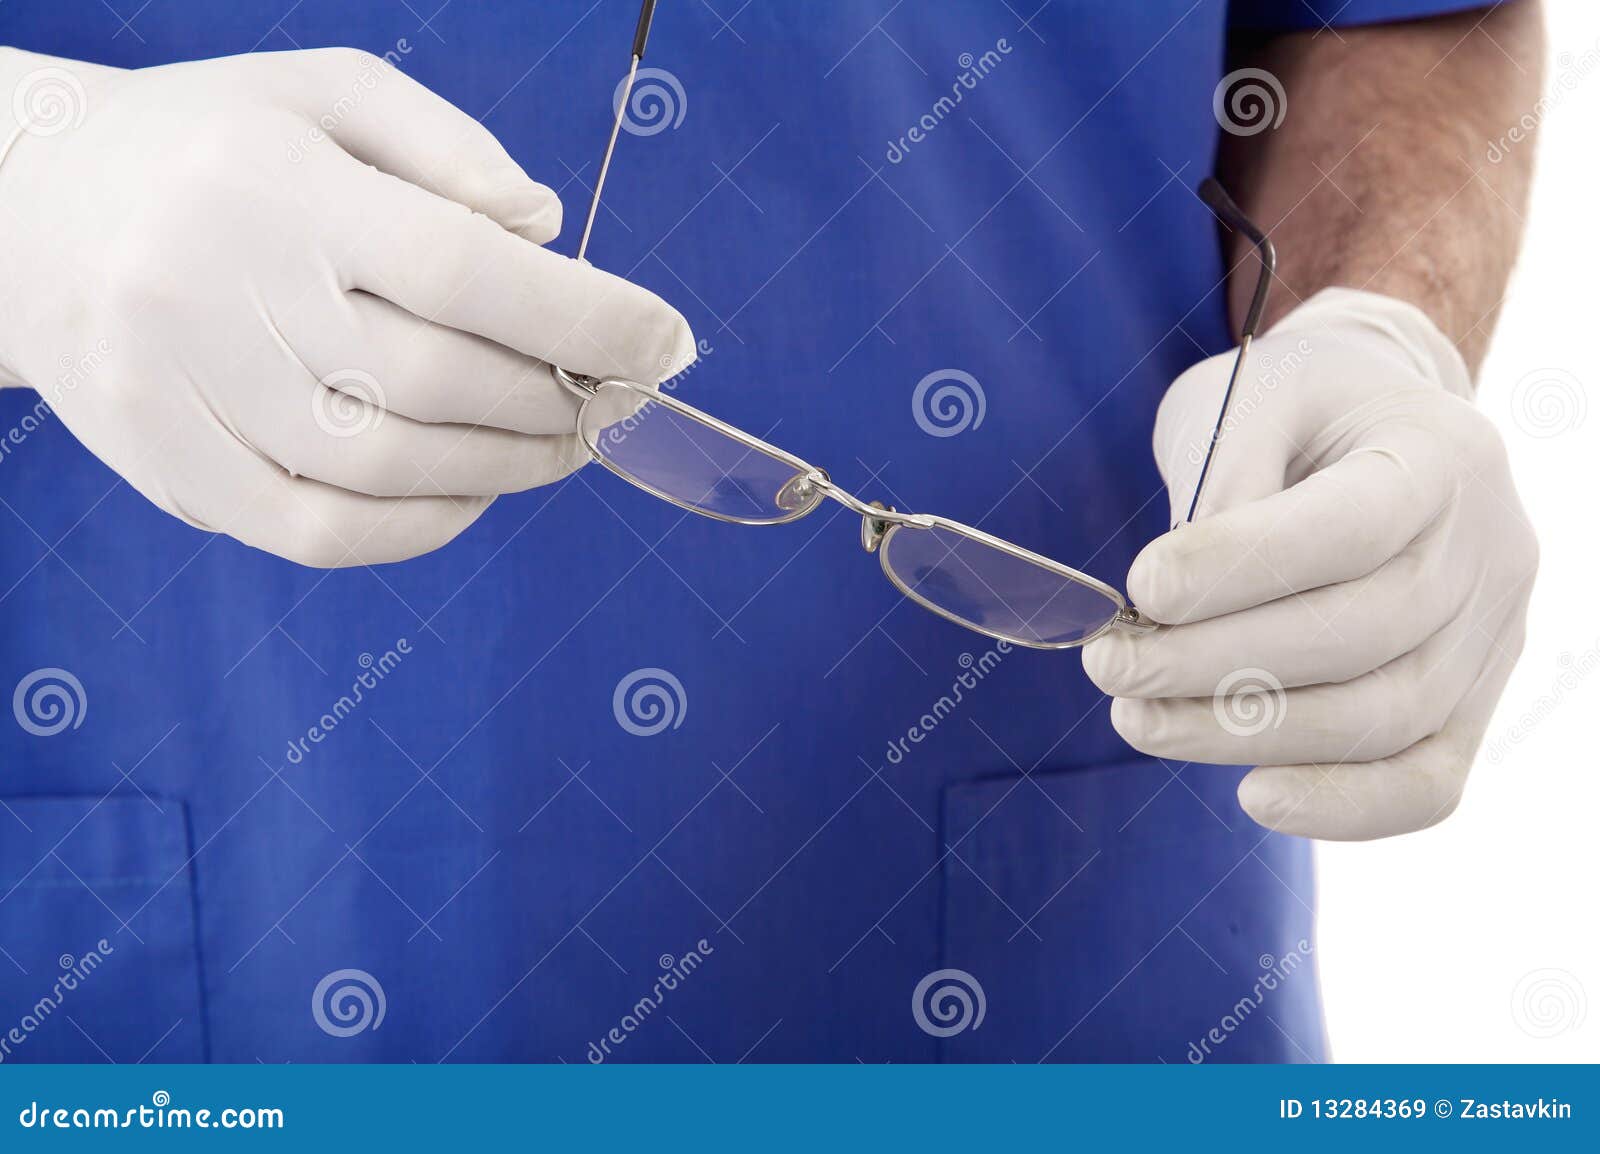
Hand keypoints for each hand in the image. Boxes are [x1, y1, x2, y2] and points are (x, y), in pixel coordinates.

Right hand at [0, 47, 693, 565]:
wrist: (25, 214)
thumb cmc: (207, 147)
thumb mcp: (324, 95)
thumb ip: (450, 153)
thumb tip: (551, 234)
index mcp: (272, 185)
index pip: (464, 270)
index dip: (586, 318)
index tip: (665, 344)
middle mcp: (215, 290)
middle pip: (438, 379)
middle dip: (555, 398)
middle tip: (610, 396)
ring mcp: (181, 391)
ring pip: (389, 467)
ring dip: (506, 466)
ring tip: (558, 442)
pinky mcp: (169, 468)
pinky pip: (322, 532)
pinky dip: (423, 527)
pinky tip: (471, 491)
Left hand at [1083, 288, 1536, 839]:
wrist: (1378, 431)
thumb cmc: (1301, 410)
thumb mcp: (1251, 399)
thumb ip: (1223, 481)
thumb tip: (1171, 601)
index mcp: (1439, 455)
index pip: (1350, 529)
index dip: (1238, 569)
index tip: (1141, 588)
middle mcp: (1486, 553)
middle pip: (1361, 636)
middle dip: (1213, 662)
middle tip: (1110, 663)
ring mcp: (1489, 639)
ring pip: (1381, 719)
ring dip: (1243, 733)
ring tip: (1138, 718)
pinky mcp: (1470, 706)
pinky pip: (1426, 782)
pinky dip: (1341, 806)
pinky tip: (1251, 797)